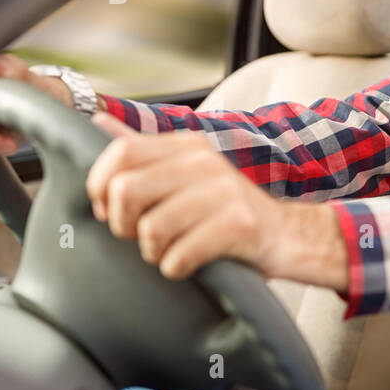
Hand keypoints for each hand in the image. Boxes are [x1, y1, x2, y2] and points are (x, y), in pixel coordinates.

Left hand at [85, 112, 347, 287]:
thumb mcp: (189, 173)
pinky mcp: (239, 225)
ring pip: (150, 228)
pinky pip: (179, 255)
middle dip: (122, 224)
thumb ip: (145, 151)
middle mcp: (205, 162)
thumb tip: (98, 121)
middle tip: (140, 236)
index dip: (100, 187)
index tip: (109, 210)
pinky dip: (176, 268)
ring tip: (170, 252)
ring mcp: (224, 192)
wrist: (290, 236)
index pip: (120, 153)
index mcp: (187, 146)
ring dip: (153, 252)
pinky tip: (190, 265)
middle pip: (124, 190)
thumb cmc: (230, 212)